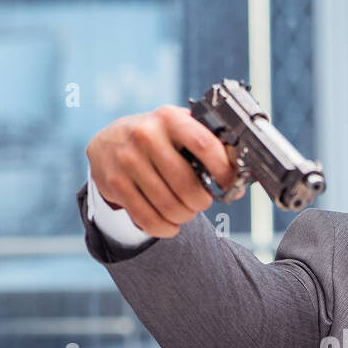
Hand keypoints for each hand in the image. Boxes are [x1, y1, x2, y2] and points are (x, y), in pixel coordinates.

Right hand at [86, 105, 240, 237]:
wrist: (108, 143)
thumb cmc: (156, 139)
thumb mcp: (181, 130)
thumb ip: (211, 147)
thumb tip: (239, 181)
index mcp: (170, 118)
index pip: (205, 145)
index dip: (223, 170)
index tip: (228, 184)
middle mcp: (146, 136)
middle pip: (187, 186)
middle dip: (201, 202)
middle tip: (201, 202)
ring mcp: (127, 160)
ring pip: (169, 207)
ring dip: (184, 217)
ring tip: (185, 211)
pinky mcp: (115, 184)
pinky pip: (148, 220)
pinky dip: (165, 228)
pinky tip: (169, 223)